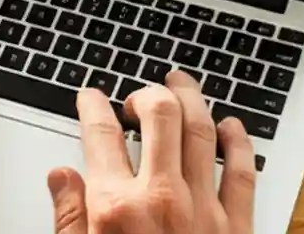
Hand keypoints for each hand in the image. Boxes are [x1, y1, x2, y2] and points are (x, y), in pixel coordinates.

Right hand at [48, 71, 255, 233]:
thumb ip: (68, 218)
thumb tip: (61, 177)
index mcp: (116, 209)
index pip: (101, 135)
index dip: (92, 106)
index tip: (91, 97)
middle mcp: (161, 200)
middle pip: (160, 116)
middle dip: (148, 94)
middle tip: (140, 96)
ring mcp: (203, 211)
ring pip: (202, 131)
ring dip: (191, 99)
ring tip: (181, 85)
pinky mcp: (237, 229)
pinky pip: (242, 172)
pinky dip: (238, 142)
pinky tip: (231, 126)